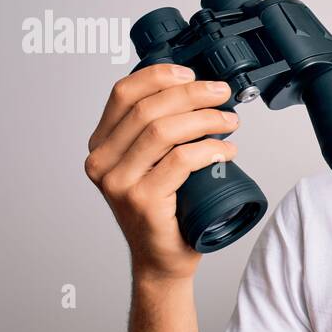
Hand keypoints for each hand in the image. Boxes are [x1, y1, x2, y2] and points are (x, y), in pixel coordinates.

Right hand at [84, 64, 242, 280]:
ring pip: (163, 131)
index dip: (159, 76)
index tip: (191, 74)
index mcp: (101, 145)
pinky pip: (179, 161)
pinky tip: (226, 151)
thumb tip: (195, 91)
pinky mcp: (142, 201)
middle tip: (222, 95)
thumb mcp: (152, 162)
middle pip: (147, 109)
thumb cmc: (165, 209)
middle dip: (192, 94)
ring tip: (230, 122)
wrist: (163, 258)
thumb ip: (158, 130)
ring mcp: (119, 183)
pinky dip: (209, 150)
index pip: (123, 94)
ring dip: (205, 120)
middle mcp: (102, 162)